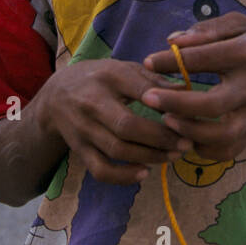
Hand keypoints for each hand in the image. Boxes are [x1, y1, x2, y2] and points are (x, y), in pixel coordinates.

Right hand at [38, 58, 193, 185]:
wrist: (56, 94)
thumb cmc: (100, 78)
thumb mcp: (123, 68)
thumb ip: (153, 79)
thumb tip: (186, 90)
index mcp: (108, 76)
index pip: (139, 89)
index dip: (165, 103)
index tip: (189, 114)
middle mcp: (92, 103)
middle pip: (127, 126)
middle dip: (161, 138)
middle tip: (186, 143)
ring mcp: (83, 129)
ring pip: (117, 150)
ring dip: (149, 157)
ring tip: (174, 156)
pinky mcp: (79, 149)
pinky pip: (100, 170)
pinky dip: (123, 177)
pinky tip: (145, 173)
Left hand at [139, 13, 245, 161]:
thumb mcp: (241, 24)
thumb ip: (206, 30)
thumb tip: (171, 41)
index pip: (203, 58)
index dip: (170, 61)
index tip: (148, 61)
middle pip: (212, 104)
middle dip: (176, 103)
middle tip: (149, 98)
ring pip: (222, 134)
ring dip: (190, 131)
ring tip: (168, 120)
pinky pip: (228, 150)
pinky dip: (204, 149)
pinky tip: (187, 137)